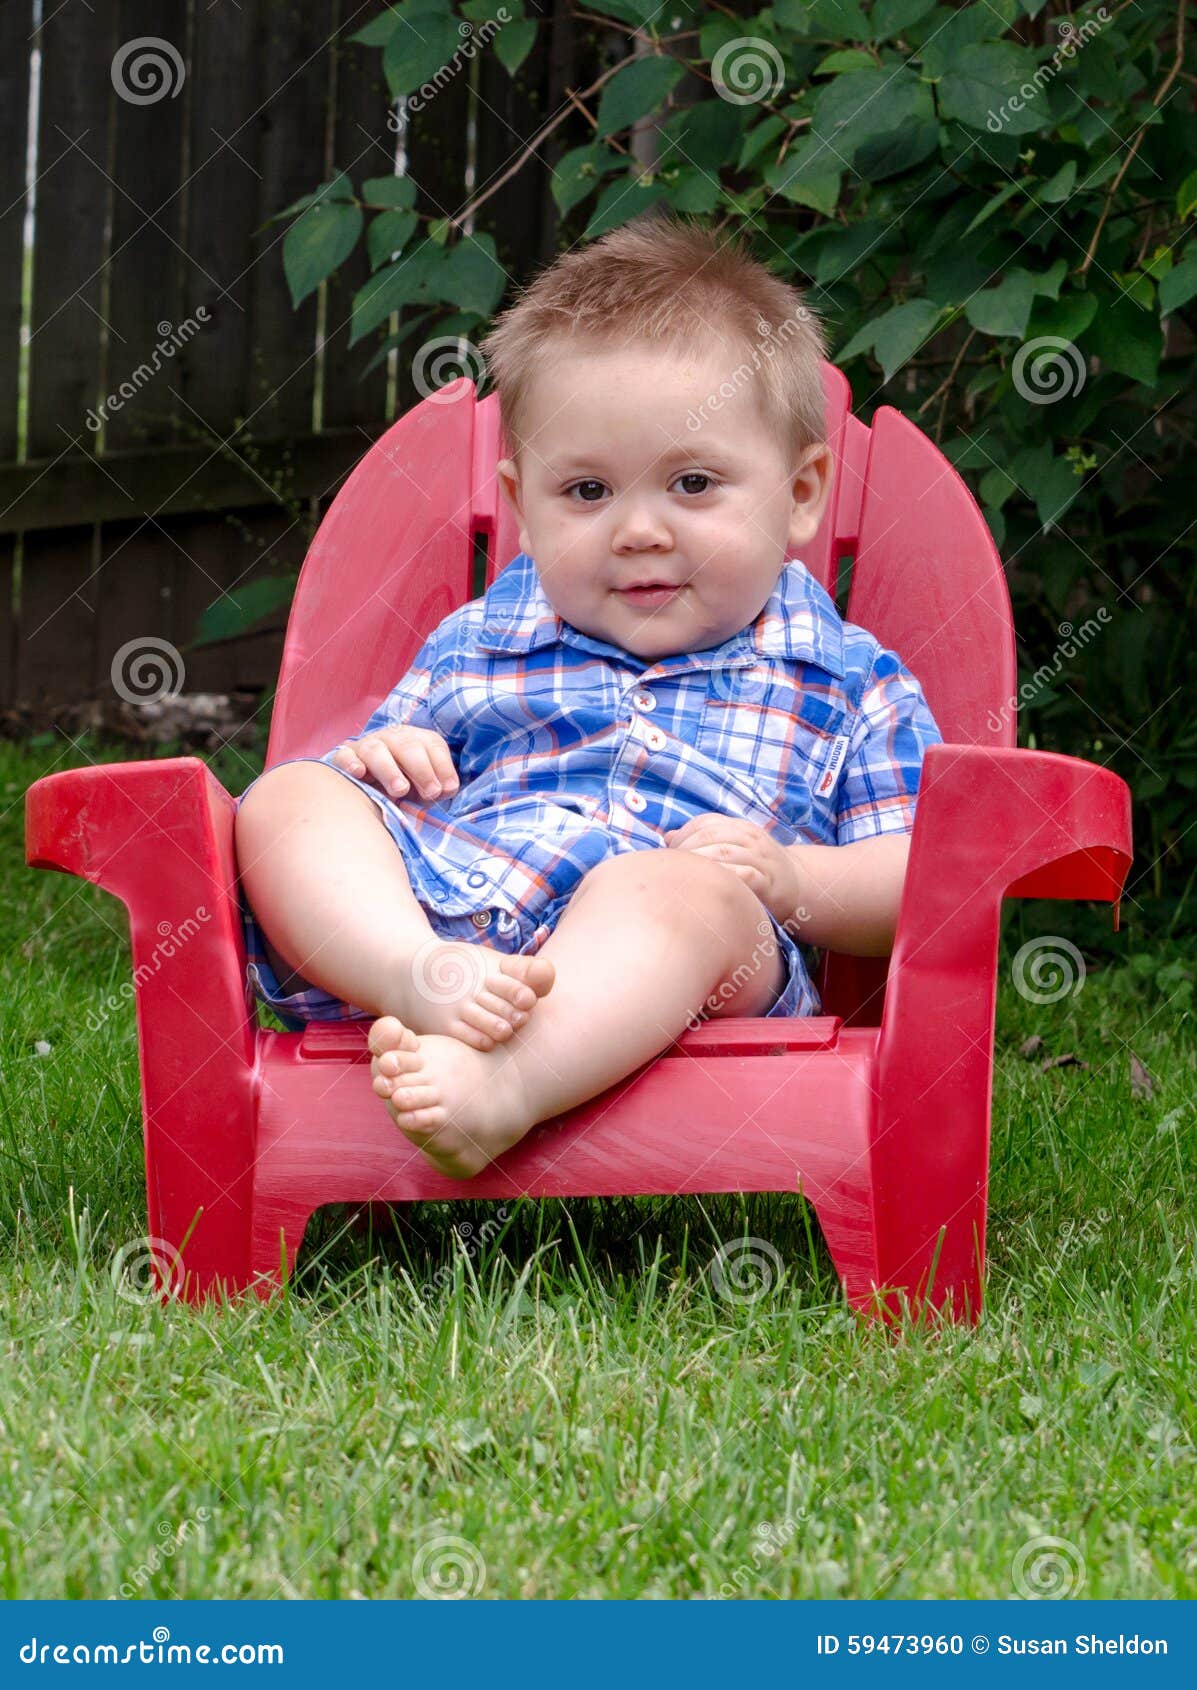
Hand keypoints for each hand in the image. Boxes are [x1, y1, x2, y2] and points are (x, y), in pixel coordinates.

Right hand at [329, 725, 459, 800]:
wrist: (362, 785)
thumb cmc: (401, 786)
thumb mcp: (422, 787)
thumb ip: (437, 787)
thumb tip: (446, 788)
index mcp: (415, 740)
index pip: (433, 745)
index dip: (442, 766)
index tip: (446, 790)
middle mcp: (392, 738)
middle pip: (407, 747)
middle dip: (422, 770)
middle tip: (430, 793)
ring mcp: (366, 746)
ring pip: (377, 751)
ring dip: (390, 770)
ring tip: (400, 790)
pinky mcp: (343, 757)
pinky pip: (345, 756)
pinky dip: (351, 763)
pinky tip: (359, 773)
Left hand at [664, 813, 800, 925]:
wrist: (800, 885)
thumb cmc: (757, 867)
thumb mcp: (733, 847)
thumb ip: (703, 840)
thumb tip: (667, 836)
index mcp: (740, 827)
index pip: (706, 822)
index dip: (684, 835)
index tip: (670, 853)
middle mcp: (751, 838)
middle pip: (711, 835)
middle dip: (687, 850)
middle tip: (672, 869)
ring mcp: (761, 859)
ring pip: (724, 852)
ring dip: (699, 863)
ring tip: (684, 878)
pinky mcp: (768, 882)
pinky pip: (744, 876)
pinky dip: (723, 878)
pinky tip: (708, 888)